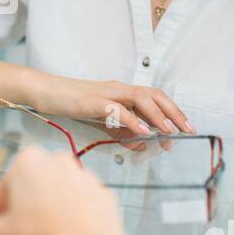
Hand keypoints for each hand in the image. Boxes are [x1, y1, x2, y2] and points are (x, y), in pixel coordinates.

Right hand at [0, 147, 135, 234]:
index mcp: (27, 162)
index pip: (5, 186)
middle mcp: (58, 161)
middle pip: (34, 185)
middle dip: (27, 206)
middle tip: (21, 233)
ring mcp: (84, 176)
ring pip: (60, 193)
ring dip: (51, 210)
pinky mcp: (104, 194)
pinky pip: (83, 204)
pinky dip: (76, 217)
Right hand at [25, 70, 193, 137]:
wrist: (46, 92)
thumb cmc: (73, 105)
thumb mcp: (102, 122)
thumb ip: (122, 133)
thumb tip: (143, 146)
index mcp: (122, 92)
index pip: (155, 97)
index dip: (173, 111)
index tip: (186, 128)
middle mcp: (118, 89)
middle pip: (154, 94)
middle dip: (173, 112)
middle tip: (187, 130)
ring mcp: (106, 93)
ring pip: (140, 98)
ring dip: (157, 115)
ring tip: (169, 132)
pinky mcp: (93, 101)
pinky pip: (117, 110)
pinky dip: (133, 120)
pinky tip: (142, 131)